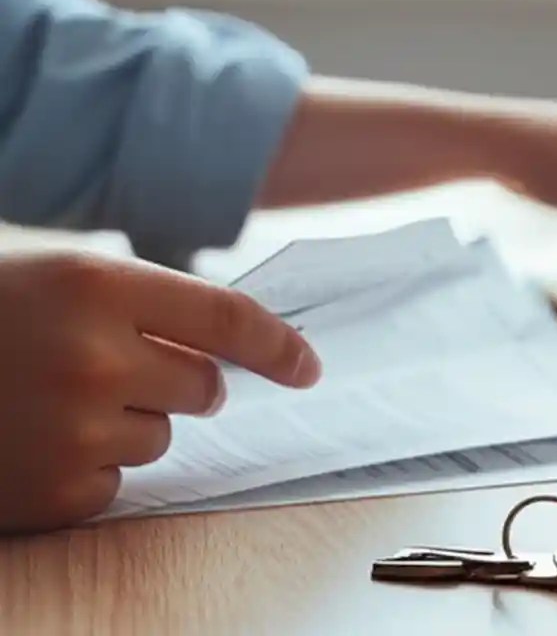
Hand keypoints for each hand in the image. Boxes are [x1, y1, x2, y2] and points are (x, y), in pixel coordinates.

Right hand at [0, 253, 320, 533]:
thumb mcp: (64, 276)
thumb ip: (151, 303)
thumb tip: (246, 345)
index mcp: (96, 285)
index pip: (226, 318)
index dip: (278, 346)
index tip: (308, 367)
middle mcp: (91, 356)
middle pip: (207, 386)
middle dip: (180, 379)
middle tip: (112, 366)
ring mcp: (73, 429)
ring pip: (165, 435)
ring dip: (129, 422)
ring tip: (51, 400)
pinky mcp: (57, 492)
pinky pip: (120, 482)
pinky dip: (90, 467)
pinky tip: (34, 441)